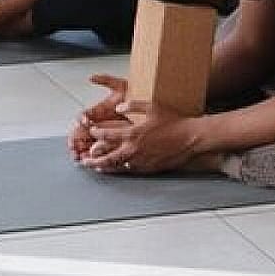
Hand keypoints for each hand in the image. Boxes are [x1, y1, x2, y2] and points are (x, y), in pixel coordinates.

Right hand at [68, 74, 128, 159]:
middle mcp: (98, 124)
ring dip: (81, 151)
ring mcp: (104, 135)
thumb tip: (91, 77)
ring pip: (87, 145)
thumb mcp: (121, 86)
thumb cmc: (135, 96)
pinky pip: (100, 153)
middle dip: (76, 140)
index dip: (81, 120)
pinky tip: (91, 161)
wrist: (148, 104)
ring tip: (79, 156)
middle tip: (74, 146)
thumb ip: (106, 80)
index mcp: (98, 112)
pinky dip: (94, 158)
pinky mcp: (112, 144)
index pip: (82, 118)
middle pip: (81, 134)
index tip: (84, 122)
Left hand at [80, 96, 200, 174]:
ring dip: (104, 166)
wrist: (190, 138)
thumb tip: (119, 107)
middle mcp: (134, 149)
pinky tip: (116, 169)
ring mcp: (141, 160)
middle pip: (106, 157)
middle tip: (84, 160)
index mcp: (133, 133)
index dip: (96, 133)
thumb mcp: (153, 107)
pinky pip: (129, 170)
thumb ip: (134, 105)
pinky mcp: (148, 167)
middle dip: (93, 158)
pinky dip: (119, 170)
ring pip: (116, 166)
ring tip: (96, 167)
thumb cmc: (174, 122)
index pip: (107, 134)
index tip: (92, 131)